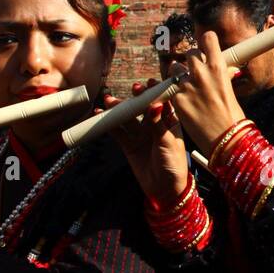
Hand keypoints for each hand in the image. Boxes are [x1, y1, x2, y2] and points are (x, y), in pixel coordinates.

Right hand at [104, 78, 189, 204]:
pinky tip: (100, 114)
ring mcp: (140, 135)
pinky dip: (109, 124)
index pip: (162, 102)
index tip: (151, 82)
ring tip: (109, 100)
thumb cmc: (173, 164)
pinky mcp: (128, 145)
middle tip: (133, 90)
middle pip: (142, 107)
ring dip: (119, 109)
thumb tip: (155, 104)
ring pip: (128, 118)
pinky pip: (117, 132)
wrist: (164, 190)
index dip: (156, 92)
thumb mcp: (167, 143)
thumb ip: (158, 124)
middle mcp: (153, 126)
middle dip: (136, 98)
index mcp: (168, 123)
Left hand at [167, 30, 246, 150]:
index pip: (207, 38)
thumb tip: (226, 69)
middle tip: (195, 72)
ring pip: (175, 69)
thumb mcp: (231, 90)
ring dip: (179, 75)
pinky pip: (172, 90)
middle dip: (191, 61)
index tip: (205, 47)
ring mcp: (187, 86)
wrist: (226, 139)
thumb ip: (223, 76)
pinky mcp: (177, 100)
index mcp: (218, 68)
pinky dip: (176, 95)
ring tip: (188, 89)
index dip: (206, 42)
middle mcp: (201, 73)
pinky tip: (186, 105)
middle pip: (189, 53)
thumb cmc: (233, 117)